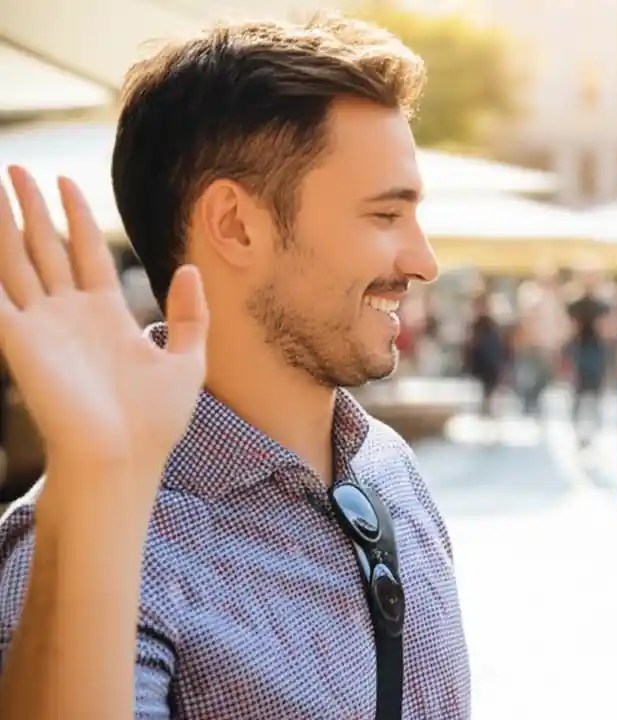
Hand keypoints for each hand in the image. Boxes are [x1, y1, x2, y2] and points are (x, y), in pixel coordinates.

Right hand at [0, 166, 207, 507]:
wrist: (124, 459)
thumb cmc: (156, 422)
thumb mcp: (188, 361)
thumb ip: (190, 315)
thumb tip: (189, 269)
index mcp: (105, 315)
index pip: (84, 252)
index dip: (74, 216)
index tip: (66, 181)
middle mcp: (68, 315)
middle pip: (44, 247)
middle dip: (30, 207)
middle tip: (16, 168)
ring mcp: (41, 325)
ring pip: (15, 260)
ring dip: (3, 223)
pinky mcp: (18, 340)